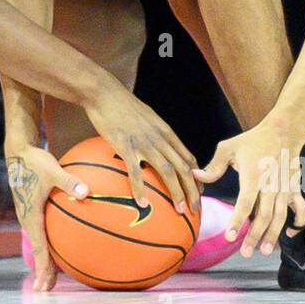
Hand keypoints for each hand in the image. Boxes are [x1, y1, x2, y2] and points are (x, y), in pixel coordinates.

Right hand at [5, 142, 87, 290]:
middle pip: (37, 250)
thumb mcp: (53, 170)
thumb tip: (86, 192)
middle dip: (42, 270)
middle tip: (46, 290)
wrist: (18, 152)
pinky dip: (47, 244)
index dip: (42, 267)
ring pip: (38, 243)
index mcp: (31, 216)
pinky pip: (40, 232)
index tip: (44, 284)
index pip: (38, 248)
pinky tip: (60, 246)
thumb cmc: (35, 161)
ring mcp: (29, 215)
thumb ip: (69, 182)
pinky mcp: (32, 209)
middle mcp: (27, 219)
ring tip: (51, 276)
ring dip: (43, 259)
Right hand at [83, 80, 200, 214]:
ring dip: (176, 192)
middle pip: (183, 167)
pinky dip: (140, 189)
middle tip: (195, 208)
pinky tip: (142, 202)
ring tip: (179, 210)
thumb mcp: (147, 117)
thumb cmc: (123, 105)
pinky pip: (136, 171)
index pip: (188, 157)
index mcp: (166, 132)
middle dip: (192, 189)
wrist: (105, 93)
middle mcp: (160, 138)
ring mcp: (144, 143)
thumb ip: (156, 133)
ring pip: (167, 171)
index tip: (199, 191)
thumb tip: (160, 146)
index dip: (197, 176)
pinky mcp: (126, 146)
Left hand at [194, 121, 304, 256]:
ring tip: (264, 250)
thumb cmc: (252, 141)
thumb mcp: (228, 148)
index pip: (245, 202)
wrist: (282, 131)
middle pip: (264, 215)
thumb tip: (195, 176)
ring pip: (280, 216)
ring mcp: (285, 188)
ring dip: (273, 234)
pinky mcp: (294, 188)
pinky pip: (300, 208)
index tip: (229, 236)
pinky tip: (289, 234)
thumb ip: (213, 166)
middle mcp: (271, 185)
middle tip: (245, 253)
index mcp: (254, 176)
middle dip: (255, 235)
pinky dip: (297, 222)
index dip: (237, 220)